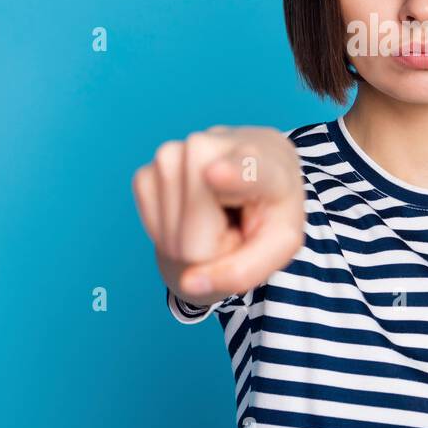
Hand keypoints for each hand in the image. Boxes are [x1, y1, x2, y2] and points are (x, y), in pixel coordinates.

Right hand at [132, 125, 303, 307]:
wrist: (251, 178)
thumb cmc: (269, 210)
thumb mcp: (279, 245)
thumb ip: (244, 271)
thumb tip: (189, 283)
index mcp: (267, 161)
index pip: (247, 167)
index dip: (232, 174)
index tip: (215, 173)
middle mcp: (215, 145)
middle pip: (196, 227)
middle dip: (211, 246)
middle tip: (233, 224)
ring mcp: (174, 152)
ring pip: (171, 232)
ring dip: (191, 241)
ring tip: (215, 214)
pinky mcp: (148, 168)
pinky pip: (151, 223)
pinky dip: (170, 232)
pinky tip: (191, 212)